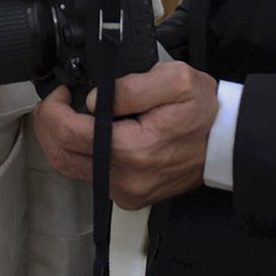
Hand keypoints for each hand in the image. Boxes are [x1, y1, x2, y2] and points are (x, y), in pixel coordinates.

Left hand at [34, 60, 218, 208]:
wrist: (227, 144)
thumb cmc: (204, 112)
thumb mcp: (174, 80)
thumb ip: (129, 87)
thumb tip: (93, 100)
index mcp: (132, 149)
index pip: (66, 132)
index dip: (53, 108)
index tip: (61, 91)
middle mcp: (124, 178)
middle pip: (59, 154)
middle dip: (48, 124)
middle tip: (55, 102)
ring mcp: (125, 191)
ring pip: (69, 168)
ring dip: (59, 139)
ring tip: (66, 114)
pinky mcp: (128, 195)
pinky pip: (89, 175)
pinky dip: (78, 152)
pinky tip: (85, 132)